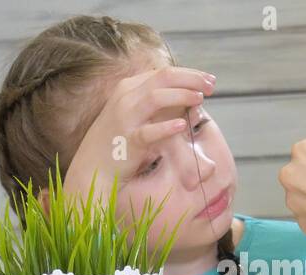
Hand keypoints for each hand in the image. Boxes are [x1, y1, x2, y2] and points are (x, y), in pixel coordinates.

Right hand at [63, 66, 216, 198]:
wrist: (92, 169)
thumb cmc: (119, 144)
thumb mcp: (137, 118)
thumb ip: (160, 108)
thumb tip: (193, 101)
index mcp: (128, 89)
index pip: (163, 73)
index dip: (190, 74)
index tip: (209, 80)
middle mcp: (125, 98)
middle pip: (163, 78)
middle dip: (191, 79)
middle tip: (212, 85)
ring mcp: (124, 118)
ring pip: (156, 98)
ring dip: (181, 96)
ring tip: (200, 99)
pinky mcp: (127, 141)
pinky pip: (148, 132)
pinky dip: (166, 128)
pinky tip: (182, 127)